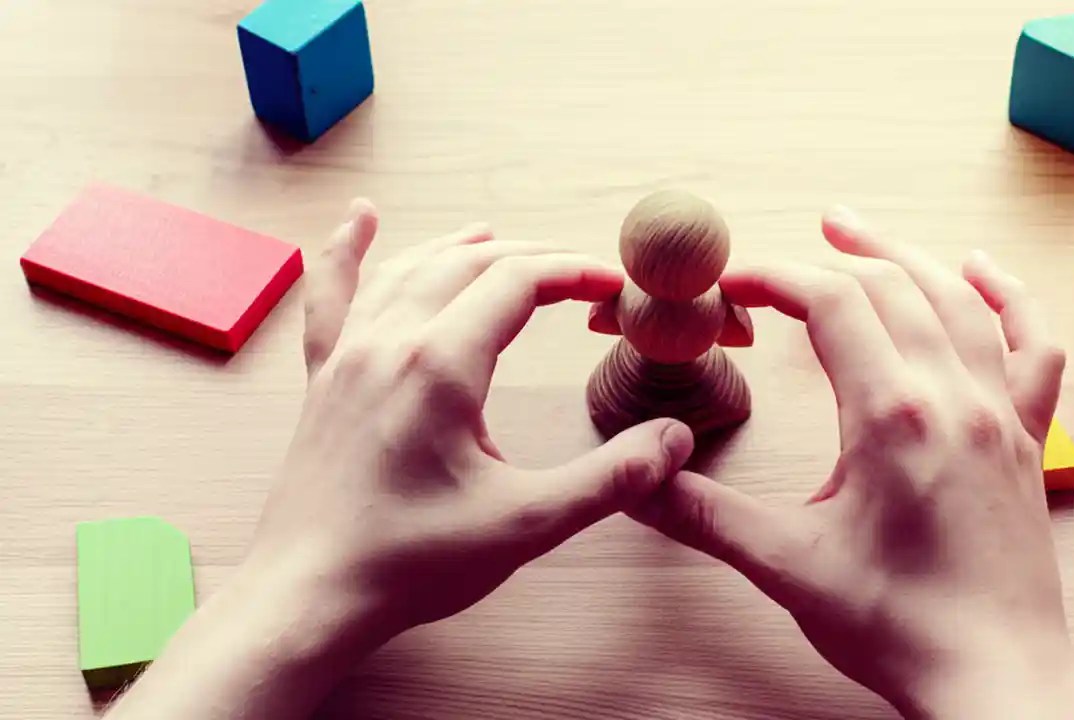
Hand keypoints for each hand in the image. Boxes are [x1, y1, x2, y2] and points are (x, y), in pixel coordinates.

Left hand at [251, 199, 694, 636]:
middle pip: (467, 265)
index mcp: (441, 365)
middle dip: (529, 258)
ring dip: (458, 247)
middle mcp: (390, 342)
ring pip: (407, 270)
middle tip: (576, 274)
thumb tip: (674, 440)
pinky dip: (346, 252)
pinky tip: (356, 221)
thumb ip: (609, 479)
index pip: (518, 283)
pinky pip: (331, 297)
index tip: (613, 284)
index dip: (573, 273)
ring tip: (493, 236)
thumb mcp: (527, 524)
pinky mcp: (324, 381)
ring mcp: (349, 357)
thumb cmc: (410, 562)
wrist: (308, 596)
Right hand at [637, 208, 1073, 718]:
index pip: (830, 304)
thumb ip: (704, 514)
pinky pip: (1033, 346)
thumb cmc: (896, 627)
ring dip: (907, 257)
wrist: (992, 679)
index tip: (733, 284)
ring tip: (859, 232)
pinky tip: (983, 272)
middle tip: (781, 250)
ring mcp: (1000, 414)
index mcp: (892, 417)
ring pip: (960, 301)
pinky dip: (1009, 298)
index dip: (775, 278)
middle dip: (830, 254)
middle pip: (892, 286)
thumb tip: (636, 479)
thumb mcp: (786, 565)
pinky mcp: (1027, 440)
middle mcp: (954, 399)